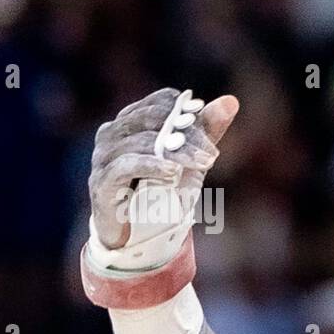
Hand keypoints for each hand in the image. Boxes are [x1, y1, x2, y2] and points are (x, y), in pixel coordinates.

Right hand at [88, 88, 239, 250]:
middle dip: (186, 135)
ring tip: (202, 164)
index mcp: (131, 120)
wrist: (139, 232)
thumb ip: (206, 131)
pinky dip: (152, 166)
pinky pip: (127, 166)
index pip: (160, 103)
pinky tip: (173, 172)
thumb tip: (231, 101)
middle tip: (211, 154)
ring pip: (142, 142)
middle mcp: (112, 132)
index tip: (208, 130)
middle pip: (151, 120)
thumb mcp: (190, 159)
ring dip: (176, 153)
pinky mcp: (101, 181)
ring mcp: (103, 156)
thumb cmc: (162, 190)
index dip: (186, 113)